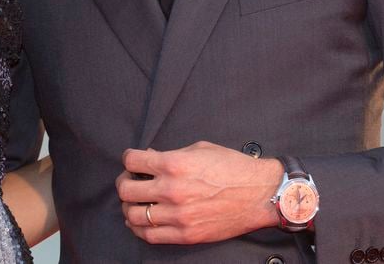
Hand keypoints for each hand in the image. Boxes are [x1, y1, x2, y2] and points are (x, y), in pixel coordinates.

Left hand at [114, 140, 282, 244]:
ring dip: (129, 207)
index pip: (132, 161)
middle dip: (125, 183)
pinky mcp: (185, 234)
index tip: (132, 161)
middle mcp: (172, 190)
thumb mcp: (199, 149)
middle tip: (131, 181)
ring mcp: (178, 215)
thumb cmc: (232, 168)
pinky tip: (141, 220)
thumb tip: (149, 158)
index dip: (129, 159)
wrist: (259, 194)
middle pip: (126, 190)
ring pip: (133, 215)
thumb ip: (171, 153)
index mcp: (174, 164)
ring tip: (135, 202)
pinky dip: (139, 227)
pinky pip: (150, 235)